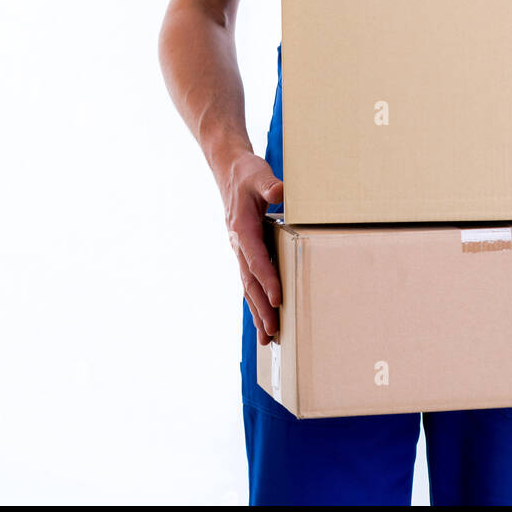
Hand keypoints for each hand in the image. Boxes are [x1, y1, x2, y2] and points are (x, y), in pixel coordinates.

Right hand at [221, 151, 283, 344]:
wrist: (230, 173)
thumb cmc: (248, 174)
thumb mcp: (258, 174)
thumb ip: (269, 184)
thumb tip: (281, 192)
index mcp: (242, 228)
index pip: (256, 258)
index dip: (267, 278)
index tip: (278, 298)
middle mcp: (238, 244)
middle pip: (249, 281)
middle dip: (261, 307)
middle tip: (273, 331)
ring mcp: (239, 251)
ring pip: (247, 286)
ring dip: (257, 312)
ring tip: (268, 338)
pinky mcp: (244, 253)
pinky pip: (248, 281)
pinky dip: (255, 301)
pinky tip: (262, 319)